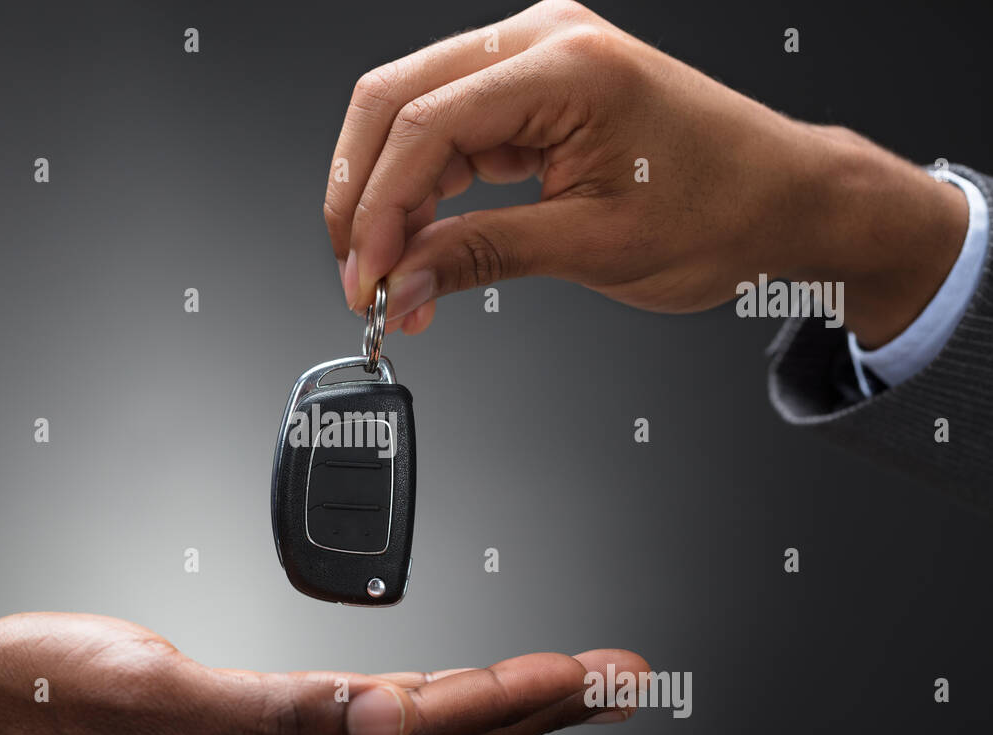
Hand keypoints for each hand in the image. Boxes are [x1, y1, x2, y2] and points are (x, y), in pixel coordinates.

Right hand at [0, 612, 646, 734]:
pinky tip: (451, 702)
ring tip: (567, 686)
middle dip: (539, 712)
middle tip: (622, 681)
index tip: (590, 671)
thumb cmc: (47, 699)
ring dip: (498, 713)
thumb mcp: (155, 697)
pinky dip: (431, 713)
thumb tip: (390, 720)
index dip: (516, 700)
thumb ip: (280, 715)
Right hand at [325, 0, 966, 347]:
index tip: (365, 279)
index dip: (378, 210)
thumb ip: (482, 257)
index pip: (427, 125)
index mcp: (567, 66)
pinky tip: (421, 243)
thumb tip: (401, 282)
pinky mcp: (535, 92)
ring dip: (390, 197)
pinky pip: (451, 133)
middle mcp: (543, 42)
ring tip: (392, 273)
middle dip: (364, 195)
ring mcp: (536, 60)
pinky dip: (427, 192)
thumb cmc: (724, 210)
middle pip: (397, 100)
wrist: (785, 199)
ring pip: (413, 116)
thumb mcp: (594, 246)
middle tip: (360, 276)